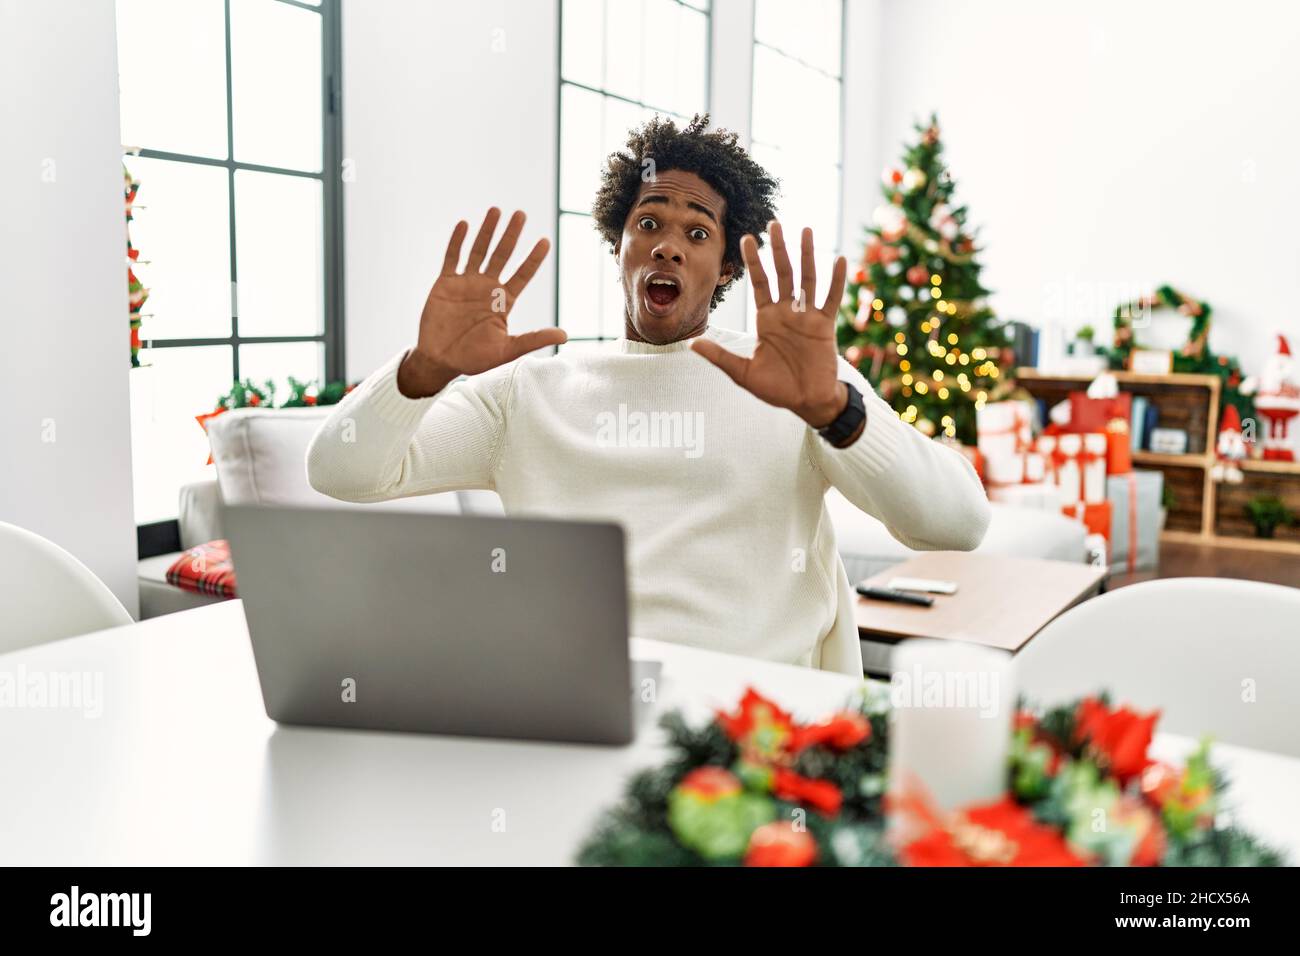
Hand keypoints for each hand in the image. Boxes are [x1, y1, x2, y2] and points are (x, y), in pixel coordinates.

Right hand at [400, 208, 563, 396]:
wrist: (441, 361)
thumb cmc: (475, 358)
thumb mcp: (507, 350)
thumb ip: (533, 339)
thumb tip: (565, 335)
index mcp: (503, 301)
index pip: (523, 274)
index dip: (533, 259)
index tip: (545, 241)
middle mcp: (487, 287)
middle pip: (502, 255)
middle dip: (511, 235)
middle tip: (521, 214)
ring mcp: (466, 283)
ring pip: (479, 251)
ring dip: (487, 231)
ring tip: (496, 210)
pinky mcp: (445, 283)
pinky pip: (452, 258)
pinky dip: (457, 242)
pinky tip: (464, 225)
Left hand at [692, 222, 848, 426]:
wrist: (807, 402)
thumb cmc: (776, 388)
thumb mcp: (743, 373)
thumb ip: (720, 356)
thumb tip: (691, 344)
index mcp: (766, 319)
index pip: (759, 283)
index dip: (753, 262)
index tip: (746, 238)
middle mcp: (787, 312)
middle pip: (782, 273)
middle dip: (778, 249)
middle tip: (774, 223)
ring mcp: (807, 317)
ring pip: (807, 279)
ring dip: (806, 255)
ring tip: (804, 230)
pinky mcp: (825, 326)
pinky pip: (831, 298)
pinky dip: (835, 280)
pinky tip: (839, 260)